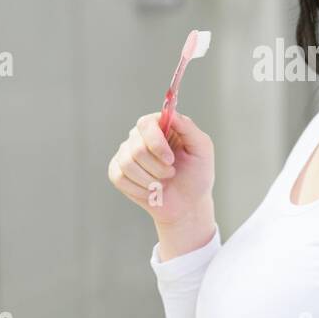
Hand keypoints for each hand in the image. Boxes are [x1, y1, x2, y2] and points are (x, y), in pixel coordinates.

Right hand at [107, 111, 214, 234]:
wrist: (187, 204)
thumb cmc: (197, 174)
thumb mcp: (202, 148)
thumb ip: (188, 127)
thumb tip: (170, 112)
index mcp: (159, 126)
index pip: (146, 124)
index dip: (156, 142)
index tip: (170, 159)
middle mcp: (139, 137)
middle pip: (137, 147)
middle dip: (158, 167)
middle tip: (171, 174)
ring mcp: (126, 153)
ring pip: (128, 164)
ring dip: (150, 180)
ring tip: (162, 183)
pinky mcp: (117, 171)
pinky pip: (119, 177)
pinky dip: (139, 189)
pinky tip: (150, 191)